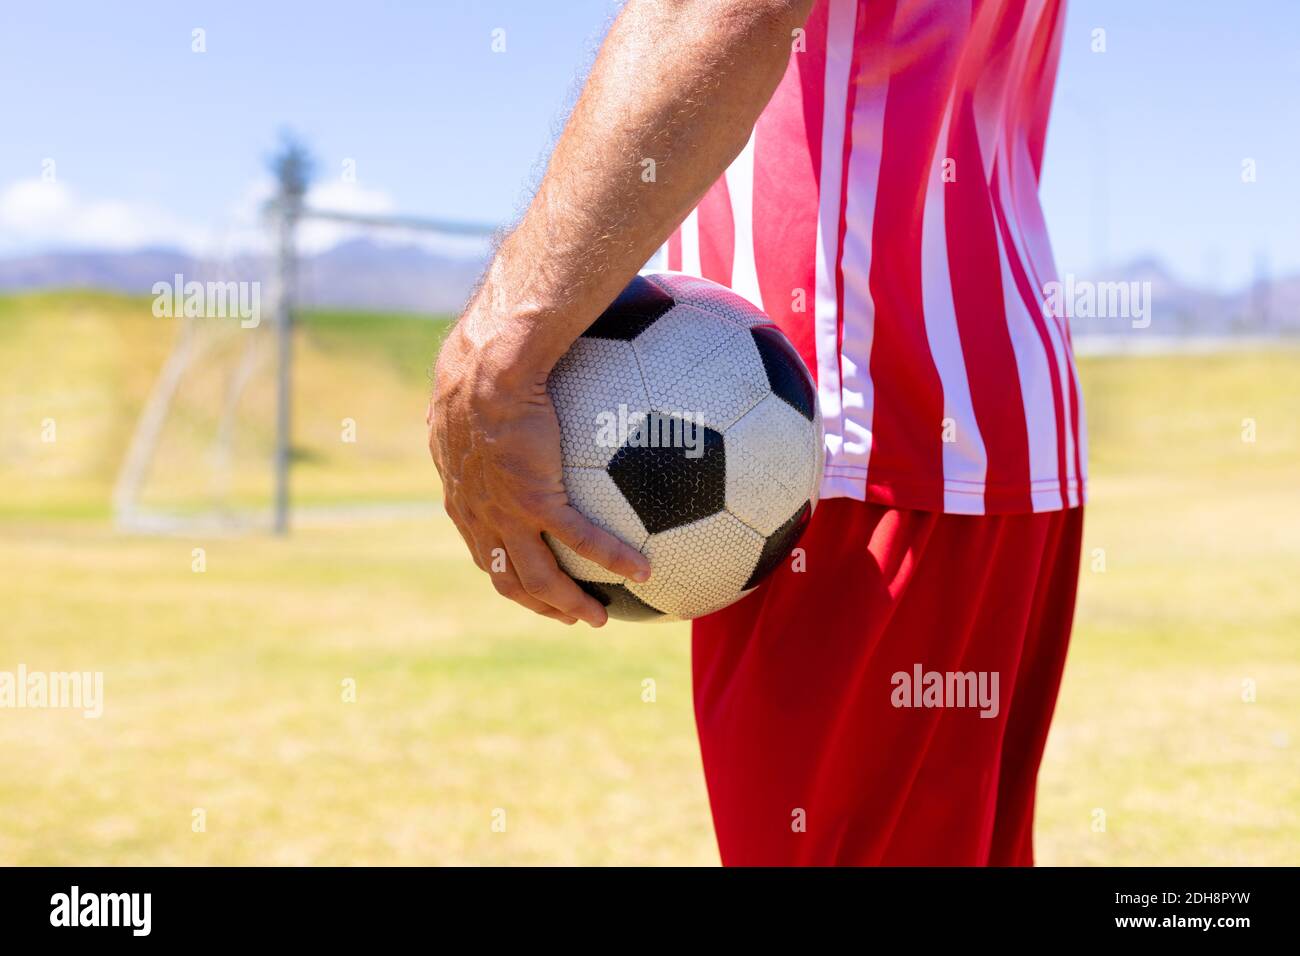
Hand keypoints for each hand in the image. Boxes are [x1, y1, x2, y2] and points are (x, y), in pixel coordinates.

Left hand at [428, 313, 650, 626]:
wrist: (488, 365)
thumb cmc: (481, 368)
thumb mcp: (470, 398)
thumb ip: (488, 417)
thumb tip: (509, 404)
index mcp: (465, 496)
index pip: (484, 550)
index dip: (507, 573)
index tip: (533, 585)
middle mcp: (479, 514)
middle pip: (507, 578)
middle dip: (538, 603)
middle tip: (567, 615)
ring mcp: (506, 512)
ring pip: (539, 577)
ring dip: (570, 604)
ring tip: (600, 618)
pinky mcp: (535, 499)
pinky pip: (582, 540)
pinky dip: (611, 560)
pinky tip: (642, 570)